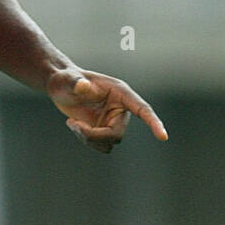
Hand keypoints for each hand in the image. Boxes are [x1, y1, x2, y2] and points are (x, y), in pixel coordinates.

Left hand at [46, 68, 167, 153]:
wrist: (60, 86)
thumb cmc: (65, 79)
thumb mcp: (68, 80)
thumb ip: (76, 83)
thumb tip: (83, 87)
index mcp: (120, 93)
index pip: (142, 109)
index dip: (153, 122)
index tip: (163, 137)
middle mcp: (121, 108)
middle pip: (117, 134)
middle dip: (94, 136)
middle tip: (73, 125)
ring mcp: (113, 120)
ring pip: (109, 143)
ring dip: (89, 139)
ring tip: (72, 124)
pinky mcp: (105, 130)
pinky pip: (101, 145)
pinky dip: (87, 140)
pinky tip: (75, 126)